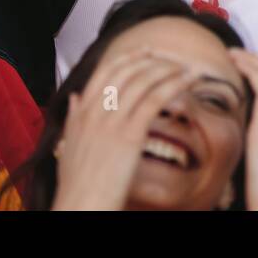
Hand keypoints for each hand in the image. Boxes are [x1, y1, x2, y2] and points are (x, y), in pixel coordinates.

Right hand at [51, 48, 197, 210]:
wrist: (81, 206)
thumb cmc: (77, 184)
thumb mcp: (69, 145)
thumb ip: (72, 118)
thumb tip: (74, 97)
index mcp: (80, 112)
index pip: (106, 72)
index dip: (129, 57)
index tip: (147, 51)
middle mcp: (95, 111)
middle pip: (128, 72)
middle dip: (154, 61)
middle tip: (173, 60)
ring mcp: (112, 122)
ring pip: (144, 81)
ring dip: (170, 70)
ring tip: (188, 70)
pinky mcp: (130, 135)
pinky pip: (156, 100)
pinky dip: (175, 85)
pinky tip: (189, 81)